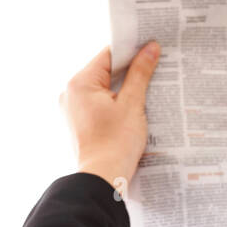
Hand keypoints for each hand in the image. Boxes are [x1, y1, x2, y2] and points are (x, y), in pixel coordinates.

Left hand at [61, 41, 160, 189]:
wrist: (102, 178)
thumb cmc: (116, 143)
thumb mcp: (133, 104)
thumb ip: (141, 73)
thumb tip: (150, 48)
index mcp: (80, 83)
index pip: (108, 55)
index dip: (131, 51)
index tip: (151, 49)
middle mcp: (70, 93)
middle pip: (105, 71)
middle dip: (130, 71)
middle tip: (155, 69)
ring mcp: (72, 109)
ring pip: (103, 88)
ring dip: (124, 89)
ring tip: (147, 91)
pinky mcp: (78, 122)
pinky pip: (99, 104)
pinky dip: (115, 103)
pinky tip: (133, 109)